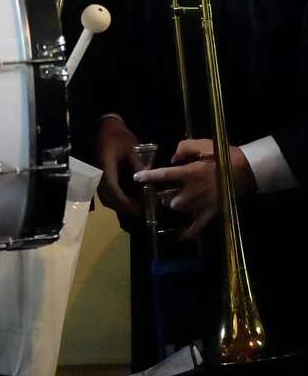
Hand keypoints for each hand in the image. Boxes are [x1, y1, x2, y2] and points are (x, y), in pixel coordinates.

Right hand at [94, 116, 144, 221]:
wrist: (107, 128)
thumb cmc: (120, 137)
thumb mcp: (133, 149)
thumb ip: (139, 166)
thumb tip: (147, 184)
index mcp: (106, 165)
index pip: (112, 188)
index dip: (124, 201)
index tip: (138, 208)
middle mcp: (99, 173)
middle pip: (107, 197)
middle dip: (123, 206)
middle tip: (140, 210)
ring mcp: (97, 175)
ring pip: (105, 197)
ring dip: (119, 204)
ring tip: (136, 205)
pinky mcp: (100, 176)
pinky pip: (105, 192)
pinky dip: (116, 198)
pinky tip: (129, 197)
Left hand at [135, 138, 255, 239]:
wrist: (246, 169)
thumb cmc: (221, 155)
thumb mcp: (200, 145)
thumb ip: (182, 149)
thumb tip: (172, 158)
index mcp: (189, 173)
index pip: (164, 175)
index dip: (148, 176)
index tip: (137, 178)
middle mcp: (193, 191)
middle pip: (170, 199)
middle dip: (163, 196)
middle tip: (161, 191)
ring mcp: (202, 203)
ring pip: (180, 210)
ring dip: (174, 205)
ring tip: (173, 201)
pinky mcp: (212, 212)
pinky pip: (198, 226)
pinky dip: (189, 233)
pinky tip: (181, 238)